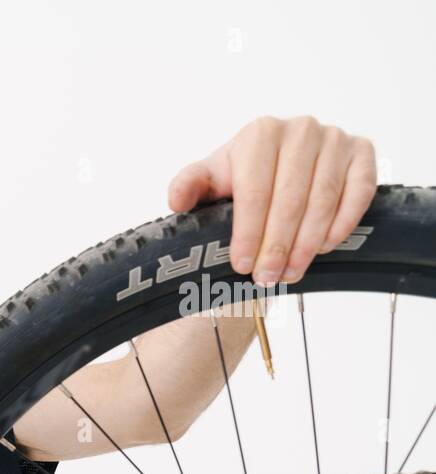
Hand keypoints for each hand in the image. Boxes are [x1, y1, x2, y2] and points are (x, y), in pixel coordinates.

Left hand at [167, 116, 376, 284]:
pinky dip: (343, 223)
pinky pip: (358, 192)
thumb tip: (178, 200)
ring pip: (323, 199)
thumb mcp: (211, 179)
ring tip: (292, 271)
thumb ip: (189, 185)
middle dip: (277, 244)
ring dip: (307, 242)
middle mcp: (300, 130)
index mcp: (260, 134)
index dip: (247, 233)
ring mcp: (335, 139)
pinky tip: (325, 247)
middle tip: (268, 276)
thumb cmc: (243, 175)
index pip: (254, 191)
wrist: (280, 163)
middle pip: (289, 198)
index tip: (241, 265)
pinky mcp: (362, 153)